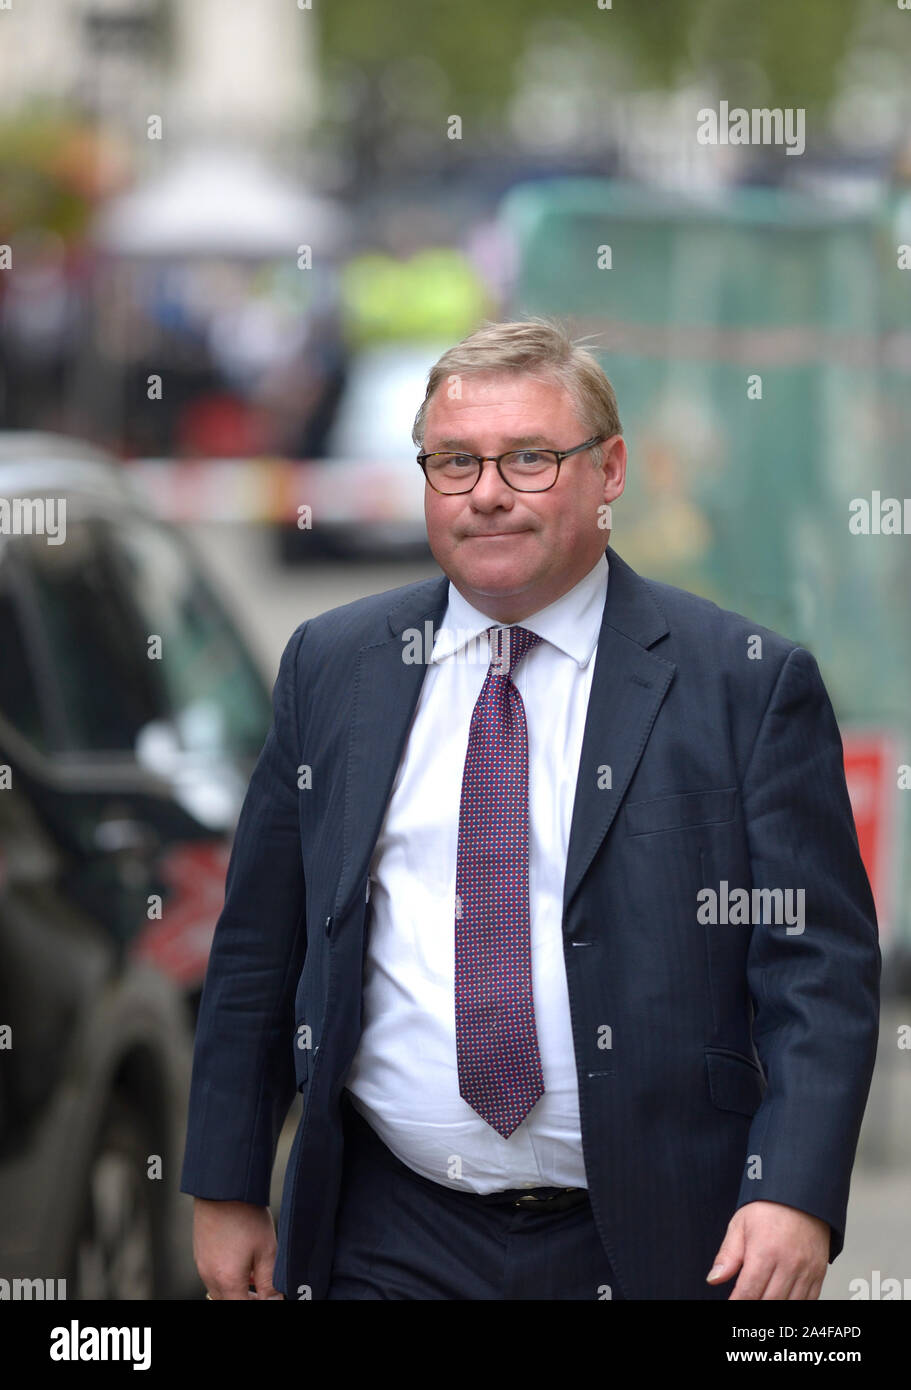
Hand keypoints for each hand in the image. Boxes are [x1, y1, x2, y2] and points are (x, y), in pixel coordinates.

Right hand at [193, 1198, 283, 1299]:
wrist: (223, 1187)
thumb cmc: (244, 1214)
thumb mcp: (266, 1250)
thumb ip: (270, 1283)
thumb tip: (275, 1300)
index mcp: (227, 1281)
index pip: (242, 1307)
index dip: (259, 1305)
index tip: (271, 1298)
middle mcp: (210, 1277)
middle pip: (229, 1302)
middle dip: (248, 1300)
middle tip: (266, 1293)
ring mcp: (202, 1266)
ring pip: (221, 1291)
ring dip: (238, 1290)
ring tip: (257, 1275)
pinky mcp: (200, 1255)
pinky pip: (214, 1277)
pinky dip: (228, 1277)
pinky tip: (244, 1262)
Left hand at [707, 1200, 828, 1299]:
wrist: (801, 1195)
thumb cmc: (769, 1208)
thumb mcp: (740, 1225)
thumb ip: (728, 1255)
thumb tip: (714, 1278)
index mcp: (765, 1251)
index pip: (749, 1291)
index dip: (737, 1302)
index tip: (732, 1303)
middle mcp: (788, 1264)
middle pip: (769, 1301)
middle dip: (754, 1305)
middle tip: (746, 1300)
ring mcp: (806, 1270)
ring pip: (789, 1304)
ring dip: (774, 1306)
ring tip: (762, 1299)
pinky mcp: (818, 1273)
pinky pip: (808, 1300)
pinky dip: (794, 1304)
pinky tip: (782, 1299)